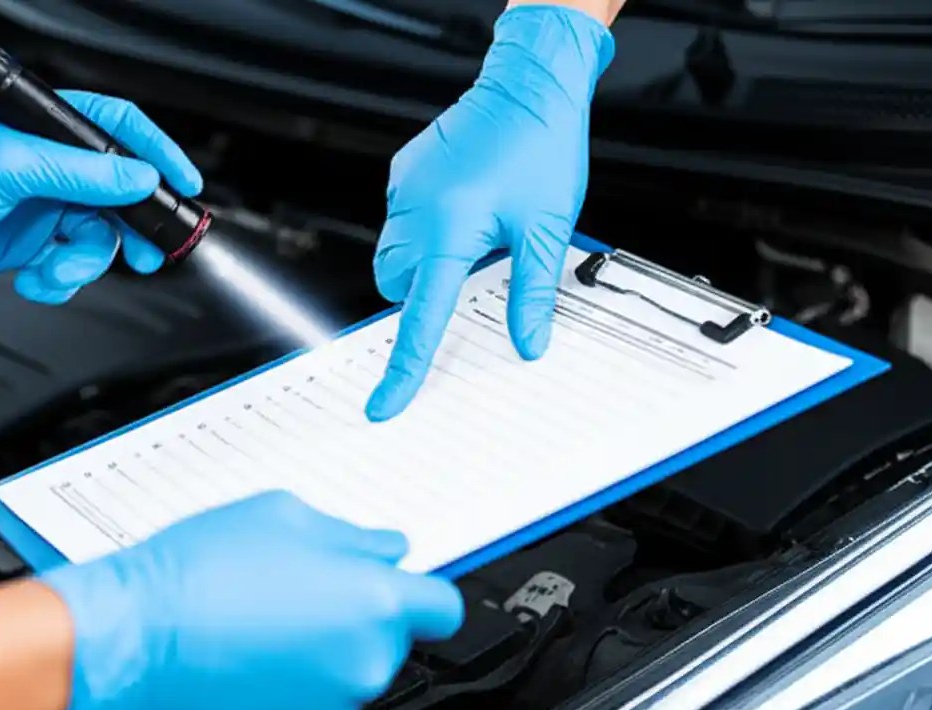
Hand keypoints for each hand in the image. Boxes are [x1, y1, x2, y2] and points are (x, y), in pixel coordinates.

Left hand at [0, 91, 202, 302]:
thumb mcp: (5, 166)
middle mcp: (47, 165)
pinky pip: (68, 264)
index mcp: (43, 128)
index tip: (184, 185)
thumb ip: (77, 174)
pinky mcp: (26, 243)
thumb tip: (136, 179)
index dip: (158, 153)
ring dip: (85, 264)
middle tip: (150, 253)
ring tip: (56, 272)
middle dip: (135, 226)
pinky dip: (61, 280)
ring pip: (97, 237)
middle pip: (119, 193)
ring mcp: (39, 205)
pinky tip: (35, 281)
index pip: (119, 130)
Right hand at [38, 491, 463, 709]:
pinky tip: (252, 651)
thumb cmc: (200, 571)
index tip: (399, 587)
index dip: (421, 593)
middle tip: (303, 590)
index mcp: (374, 602)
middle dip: (358, 614)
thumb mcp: (282, 516)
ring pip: (349, 670)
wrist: (137, 637)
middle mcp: (364, 663)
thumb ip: (352, 535)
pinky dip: (294, 679)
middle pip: (391, 639)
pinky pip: (314, 697)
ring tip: (266, 619)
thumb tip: (387, 549)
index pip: (443, 608)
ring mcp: (332, 705)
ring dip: (323, 649)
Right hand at [365, 6, 614, 420]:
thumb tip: (528, 342)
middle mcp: (415, 212)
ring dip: (426, 259)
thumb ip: (532, 293)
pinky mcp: (404, 172)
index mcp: (448, 233)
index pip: (422, 318)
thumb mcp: (547, 229)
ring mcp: (404, 190)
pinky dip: (426, 226)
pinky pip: (402, 218)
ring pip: (397, 253)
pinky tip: (465, 204)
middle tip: (473, 272)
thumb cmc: (540, 147)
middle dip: (424, 291)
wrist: (529, 84)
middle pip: (398, 284)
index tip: (385, 404)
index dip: (405, 369)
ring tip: (476, 231)